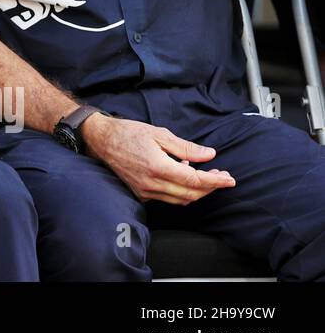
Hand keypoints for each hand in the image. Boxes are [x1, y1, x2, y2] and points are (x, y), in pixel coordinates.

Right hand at [83, 114, 235, 204]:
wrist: (101, 140)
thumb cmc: (128, 133)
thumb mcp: (159, 133)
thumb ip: (185, 147)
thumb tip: (209, 155)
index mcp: (159, 167)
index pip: (195, 180)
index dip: (215, 181)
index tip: (230, 179)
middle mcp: (152, 183)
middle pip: (191, 194)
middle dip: (210, 187)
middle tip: (221, 177)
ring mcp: (145, 191)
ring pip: (180, 199)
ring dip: (196, 191)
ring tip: (203, 175)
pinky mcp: (140, 194)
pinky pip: (167, 198)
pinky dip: (180, 191)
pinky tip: (181, 175)